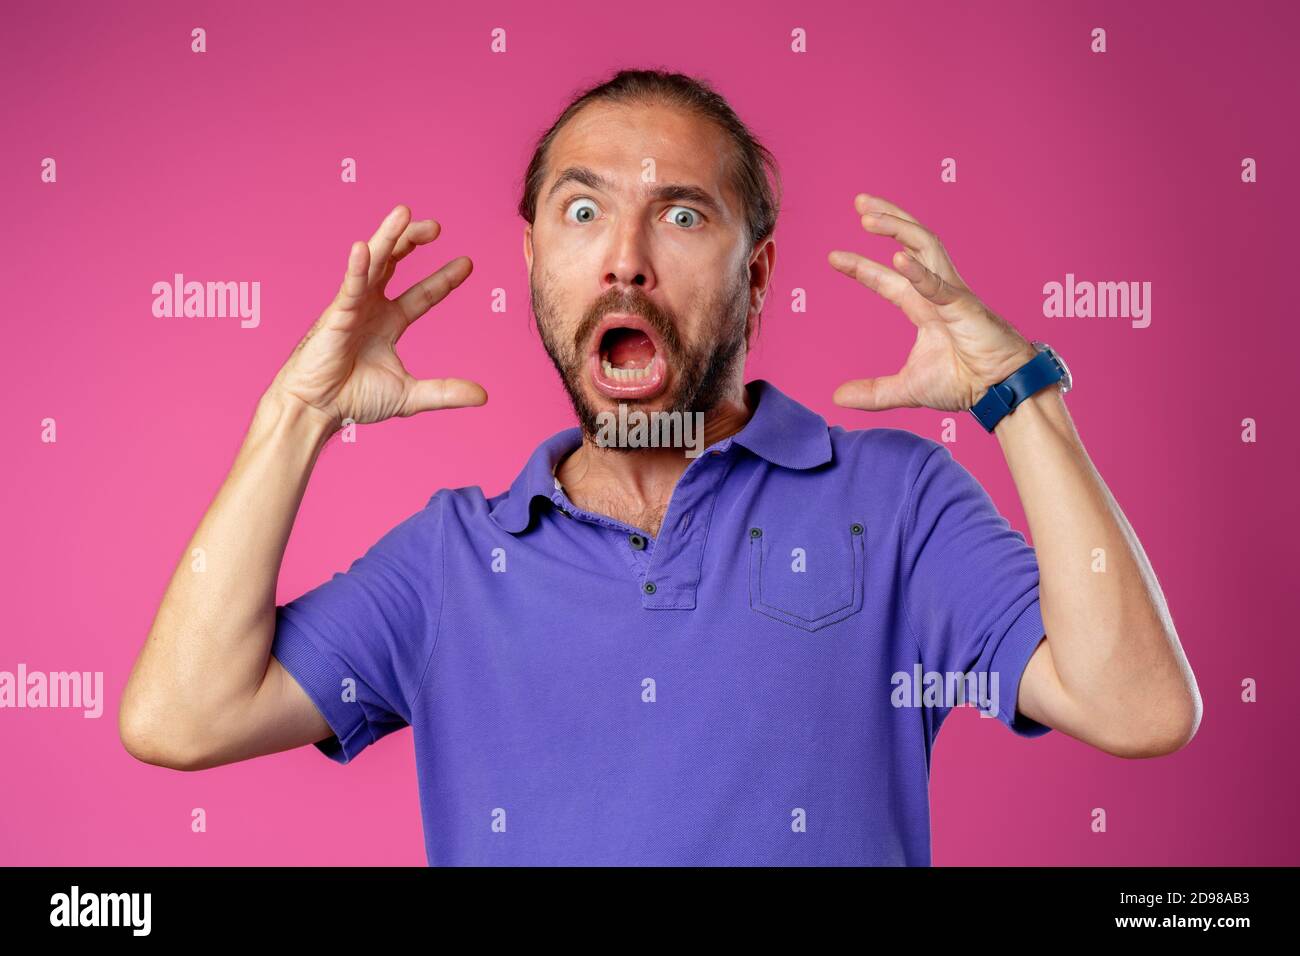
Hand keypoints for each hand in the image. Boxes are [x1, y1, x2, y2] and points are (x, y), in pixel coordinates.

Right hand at [267, 204, 486, 430]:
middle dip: (413, 242)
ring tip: (403, 213)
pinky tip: (364, 248)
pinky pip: (348, 288)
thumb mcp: (410, 396)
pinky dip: (356, 269)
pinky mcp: (335, 316)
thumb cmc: (353, 400)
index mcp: (388, 322)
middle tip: (436, 226)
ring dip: (387, 237)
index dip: (444, 279)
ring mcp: (352, 308)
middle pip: (395, 264)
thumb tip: (483, 396)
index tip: (468, 262)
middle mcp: (371, 308)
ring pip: (372, 264)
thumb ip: (445, 392)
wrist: (317, 410)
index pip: (422, 295)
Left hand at [827, 193, 1037, 412]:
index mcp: (925, 306)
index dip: (861, 266)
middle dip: (887, 220)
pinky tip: (897, 256)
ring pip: (926, 248)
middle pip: (911, 244)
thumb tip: (837, 397)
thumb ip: (873, 392)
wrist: (1003, 395)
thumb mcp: (908, 388)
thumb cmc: (967, 382)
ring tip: (868, 216)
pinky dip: (919, 271)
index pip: (888, 279)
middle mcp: (939, 292)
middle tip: (859, 202)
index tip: (833, 257)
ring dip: (898, 228)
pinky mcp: (966, 308)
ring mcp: (954, 295)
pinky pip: (940, 285)